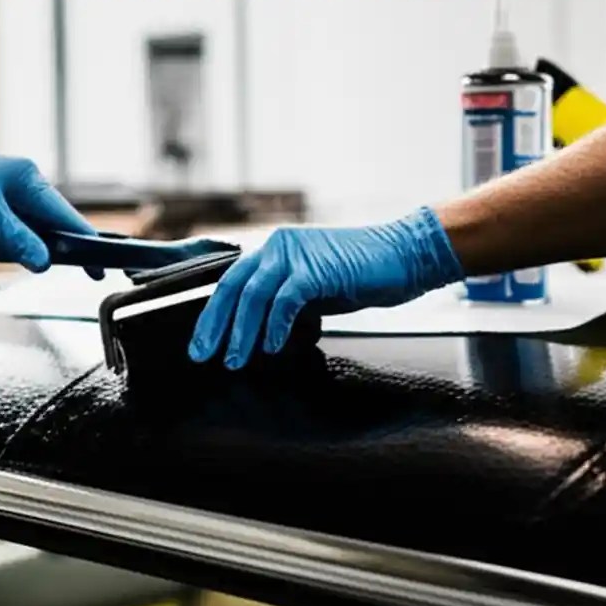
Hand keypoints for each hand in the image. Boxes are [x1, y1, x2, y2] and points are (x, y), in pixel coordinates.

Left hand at [0, 126, 102, 277]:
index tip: (100, 270)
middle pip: (41, 235)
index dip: (85, 247)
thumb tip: (44, 263)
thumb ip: (19, 241)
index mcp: (30, 180)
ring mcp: (6, 199)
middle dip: (15, 247)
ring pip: (17, 242)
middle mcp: (23, 188)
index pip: (68, 219)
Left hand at [188, 206, 463, 368]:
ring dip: (240, 331)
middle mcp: (279, 245)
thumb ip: (284, 302)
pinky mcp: (317, 267)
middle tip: (202, 355)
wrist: (404, 256)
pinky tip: (271, 347)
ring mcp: (297, 253)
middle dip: (213, 324)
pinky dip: (275, 326)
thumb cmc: (363, 274)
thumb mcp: (313, 289)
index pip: (232, 282)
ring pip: (253, 294)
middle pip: (232, 286)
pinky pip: (286, 300)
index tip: (201, 343)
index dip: (213, 314)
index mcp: (276, 250)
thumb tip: (257, 332)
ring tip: (234, 360)